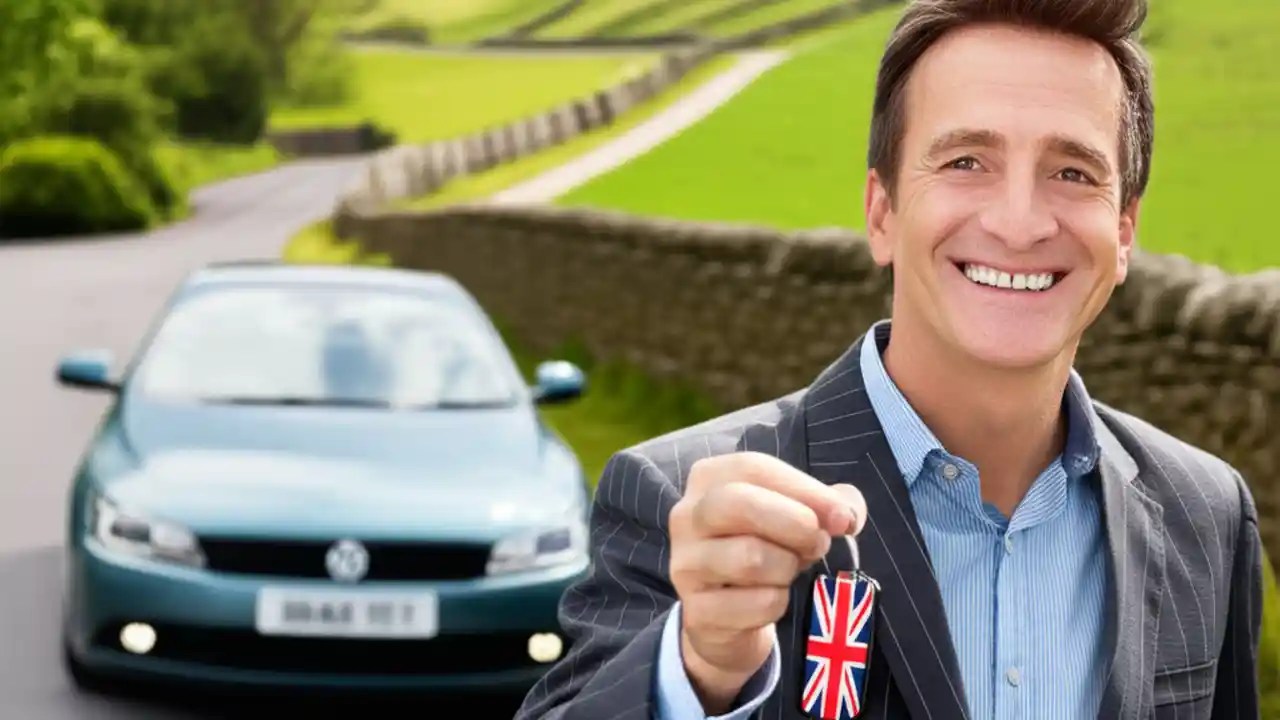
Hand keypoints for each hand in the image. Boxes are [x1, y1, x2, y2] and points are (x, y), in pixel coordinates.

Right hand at [668, 451, 866, 713]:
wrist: (729, 617)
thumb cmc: (768, 548)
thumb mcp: (795, 514)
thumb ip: (827, 504)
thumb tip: (845, 515)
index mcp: (708, 479)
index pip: (754, 468)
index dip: (804, 489)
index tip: (843, 517)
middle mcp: (687, 516)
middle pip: (740, 504)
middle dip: (795, 524)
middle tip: (817, 543)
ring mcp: (685, 564)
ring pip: (750, 558)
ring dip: (787, 568)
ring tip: (790, 571)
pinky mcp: (696, 610)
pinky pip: (755, 603)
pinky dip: (778, 604)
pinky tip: (773, 600)